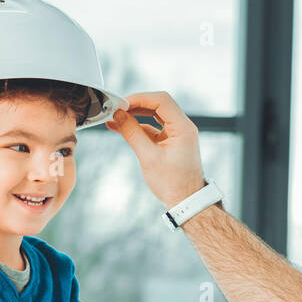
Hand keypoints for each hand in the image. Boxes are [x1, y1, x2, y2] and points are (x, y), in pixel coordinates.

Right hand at [105, 91, 206, 208]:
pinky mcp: (171, 142)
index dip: (140, 98)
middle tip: (117, 109)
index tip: (122, 103)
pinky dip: (139, 128)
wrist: (185, 202)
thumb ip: (132, 133)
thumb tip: (119, 116)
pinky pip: (153, 129)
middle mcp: (183, 127)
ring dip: (135, 116)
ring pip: (155, 116)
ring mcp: (177, 134)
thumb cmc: (172, 184)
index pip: (161, 101)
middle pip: (158, 105)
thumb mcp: (148, 157)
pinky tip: (122, 128)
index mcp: (183, 127)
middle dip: (136, 105)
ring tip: (116, 118)